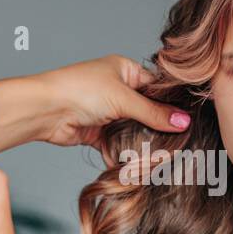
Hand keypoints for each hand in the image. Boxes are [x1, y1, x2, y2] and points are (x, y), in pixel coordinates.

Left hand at [35, 54, 189, 149]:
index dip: (171, 104)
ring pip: (132, 129)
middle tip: (175, 142)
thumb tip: (183, 121)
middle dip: (157, 127)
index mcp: (125, 71)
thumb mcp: (123, 99)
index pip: (157, 87)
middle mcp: (117, 90)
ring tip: (156, 155)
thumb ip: (154, 113)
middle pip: (147, 111)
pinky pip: (116, 144)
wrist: (45, 110)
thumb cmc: (79, 90)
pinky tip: (133, 162)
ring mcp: (107, 111)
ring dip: (139, 142)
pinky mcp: (97, 132)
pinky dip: (122, 153)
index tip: (187, 120)